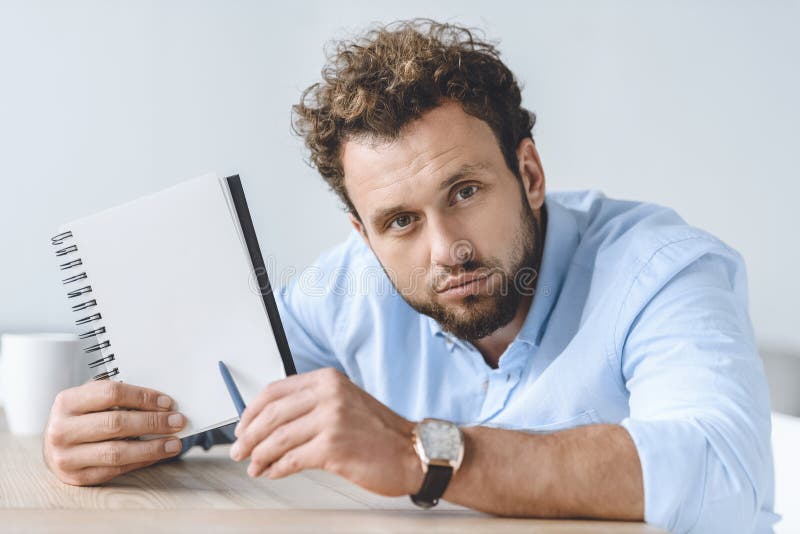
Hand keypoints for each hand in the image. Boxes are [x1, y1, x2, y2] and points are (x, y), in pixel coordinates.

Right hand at [43, 381, 186, 485]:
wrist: (55, 445)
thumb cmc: (82, 416)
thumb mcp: (91, 398)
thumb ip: (118, 396)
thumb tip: (161, 401)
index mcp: (67, 401)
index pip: (110, 393)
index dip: (143, 397)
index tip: (167, 402)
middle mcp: (62, 429)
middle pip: (116, 423)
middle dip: (152, 422)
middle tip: (177, 421)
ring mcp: (67, 456)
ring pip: (117, 451)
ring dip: (151, 447)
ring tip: (174, 443)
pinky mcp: (77, 477)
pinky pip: (115, 470)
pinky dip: (141, 461)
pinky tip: (158, 454)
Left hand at [230, 368, 422, 496]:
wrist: (412, 452)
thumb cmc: (378, 433)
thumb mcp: (344, 403)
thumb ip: (310, 405)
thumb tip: (267, 423)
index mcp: (327, 379)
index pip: (274, 391)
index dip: (251, 411)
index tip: (242, 427)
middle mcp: (328, 394)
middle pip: (271, 414)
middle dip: (249, 436)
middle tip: (239, 451)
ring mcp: (331, 420)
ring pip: (277, 438)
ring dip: (259, 455)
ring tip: (254, 466)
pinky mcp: (333, 448)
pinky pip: (291, 459)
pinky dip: (276, 468)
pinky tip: (272, 472)